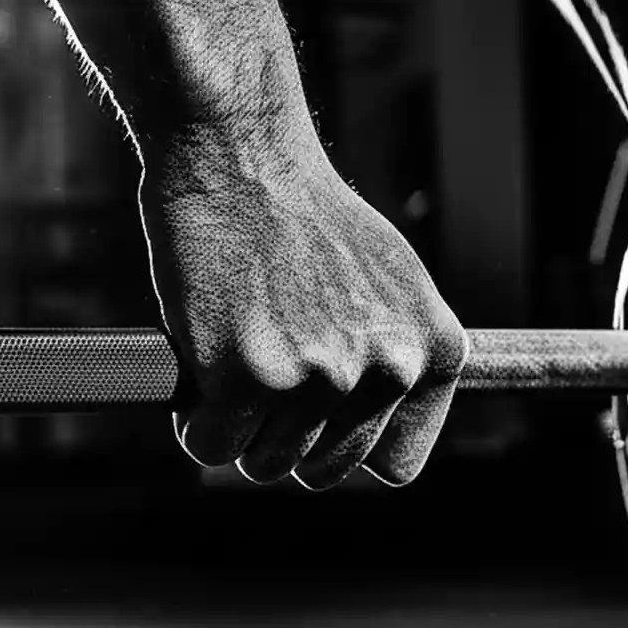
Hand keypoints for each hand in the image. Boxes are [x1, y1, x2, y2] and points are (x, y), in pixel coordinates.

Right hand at [140, 131, 468, 489]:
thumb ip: (397, 355)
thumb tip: (384, 418)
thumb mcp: (390, 281)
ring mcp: (317, 378)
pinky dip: (194, 422)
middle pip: (324, 472)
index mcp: (433, 352)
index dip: (346, 445)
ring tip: (234, 355)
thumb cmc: (305, 215)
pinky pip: (210, 448)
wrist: (241, 155)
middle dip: (285, 438)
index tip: (319, 417)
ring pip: (265, 465)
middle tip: (262, 373)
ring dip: (238, 428)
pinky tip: (201, 365)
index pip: (395, 465)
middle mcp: (387, 371)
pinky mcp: (244, 378)